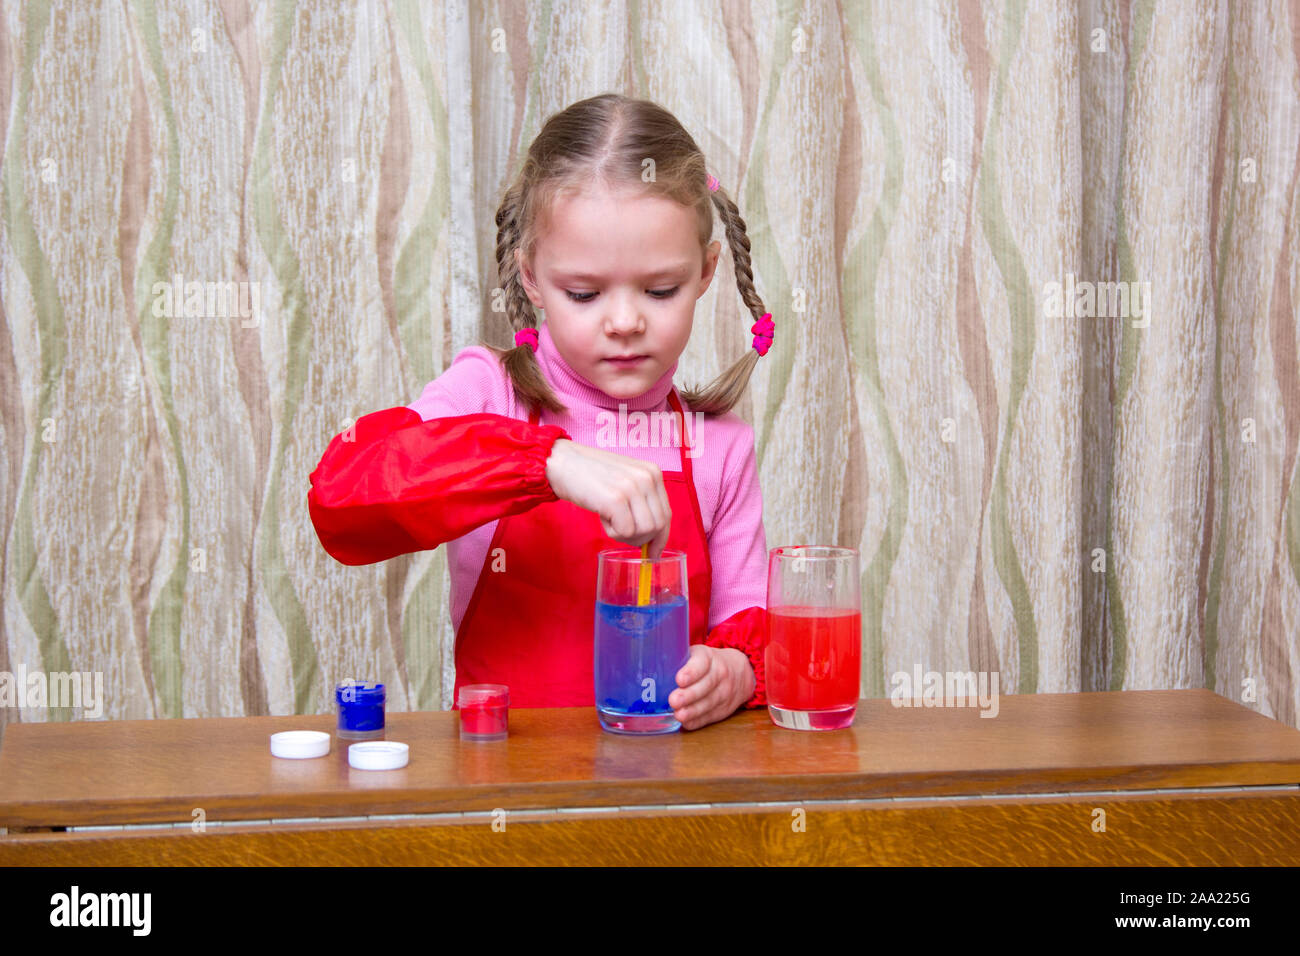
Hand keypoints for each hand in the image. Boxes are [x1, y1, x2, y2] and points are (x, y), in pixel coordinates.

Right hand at [545, 438, 671, 555]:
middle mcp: (647, 478)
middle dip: (640, 538)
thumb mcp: (625, 480)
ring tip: (608, 518)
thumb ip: (642, 501)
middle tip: (619, 531)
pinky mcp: (616, 499)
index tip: (653, 551)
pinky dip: (612, 532)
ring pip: (644, 531)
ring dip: (625, 534)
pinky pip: (625, 532)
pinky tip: (601, 516)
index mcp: (653, 472)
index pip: (666, 514)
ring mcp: (632, 487)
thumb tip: (653, 537)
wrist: (562, 461)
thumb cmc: (590, 474)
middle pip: (658, 526)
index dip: (660, 537)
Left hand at [668, 645, 754, 729]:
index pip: (702, 663)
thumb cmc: (707, 663)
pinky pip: (710, 716)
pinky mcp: (724, 709)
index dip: (691, 672)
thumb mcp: (696, 653)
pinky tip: (686, 722)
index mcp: (709, 657)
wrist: (740, 672)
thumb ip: (678, 657)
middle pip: (706, 686)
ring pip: (709, 703)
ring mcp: (724, 693)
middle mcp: (720, 674)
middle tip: (673, 700)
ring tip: (678, 714)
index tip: (679, 679)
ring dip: (693, 711)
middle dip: (689, 695)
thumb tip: (646, 662)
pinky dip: (697, 721)